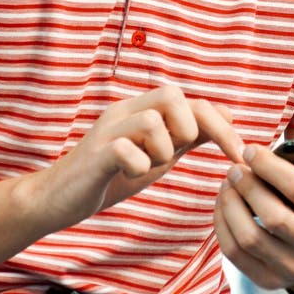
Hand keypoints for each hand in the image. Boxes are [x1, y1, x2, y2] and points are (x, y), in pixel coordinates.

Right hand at [22, 84, 244, 231]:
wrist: (57, 198)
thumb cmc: (111, 175)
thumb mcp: (157, 154)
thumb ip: (185, 136)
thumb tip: (225, 120)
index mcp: (144, 110)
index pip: (190, 99)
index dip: (220, 122)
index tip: (237, 151)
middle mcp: (126, 112)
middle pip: (172, 95)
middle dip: (195, 127)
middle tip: (192, 156)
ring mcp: (108, 130)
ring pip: (152, 121)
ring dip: (164, 150)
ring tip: (153, 166)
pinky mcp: (95, 155)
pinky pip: (126, 150)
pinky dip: (139, 165)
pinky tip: (133, 175)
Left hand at [214, 137, 293, 293]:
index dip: (271, 167)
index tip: (250, 150)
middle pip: (273, 216)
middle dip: (248, 187)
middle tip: (234, 168)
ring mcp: (289, 267)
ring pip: (250, 238)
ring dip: (231, 207)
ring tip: (226, 184)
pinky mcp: (267, 280)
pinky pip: (236, 255)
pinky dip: (222, 227)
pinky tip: (223, 205)